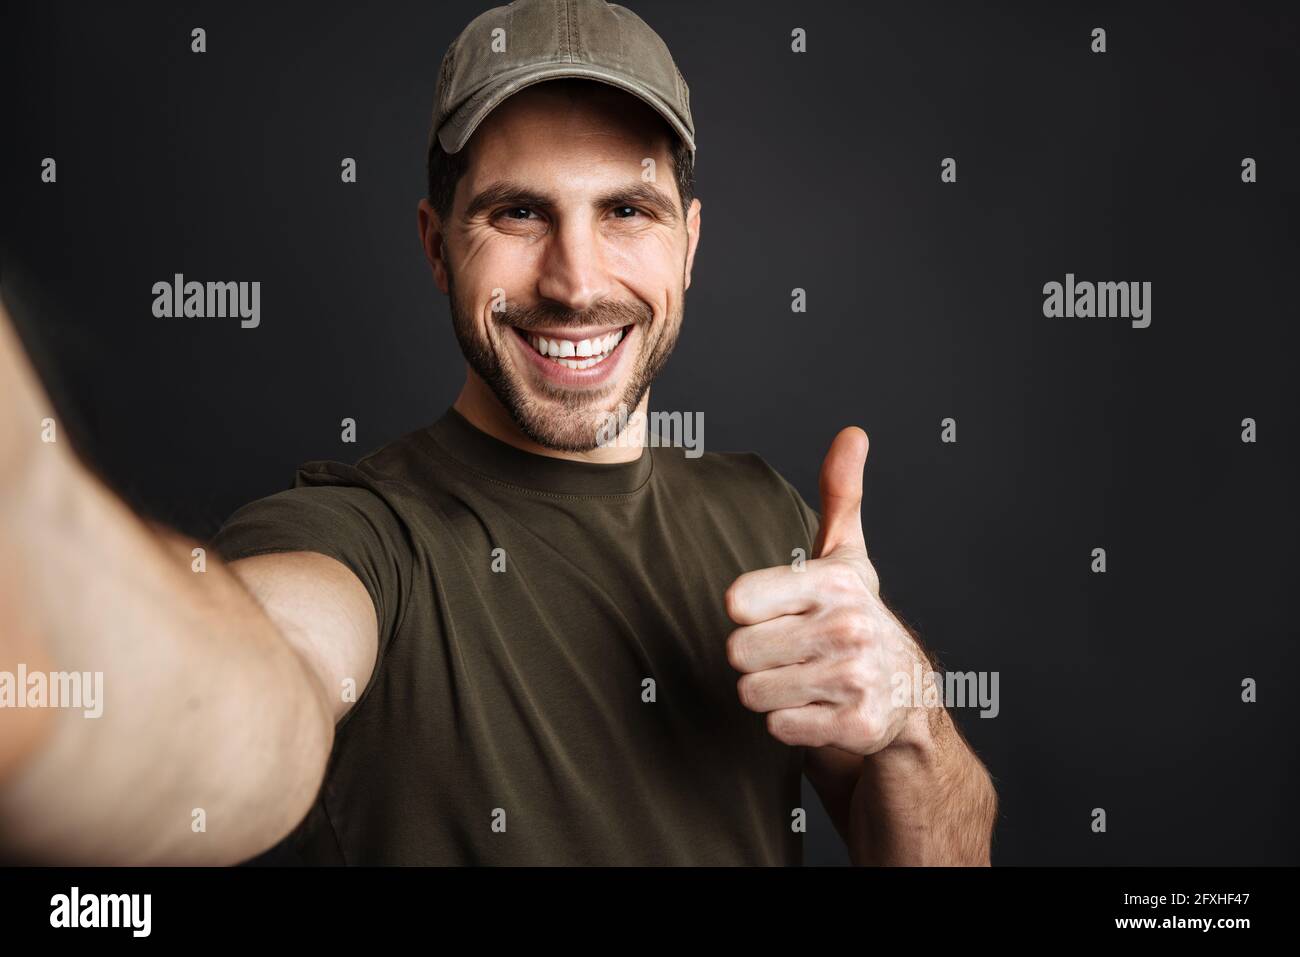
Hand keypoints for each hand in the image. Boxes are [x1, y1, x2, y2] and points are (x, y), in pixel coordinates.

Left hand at [724, 427, 927, 755]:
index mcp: (833, 582)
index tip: (779, 614)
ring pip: (753, 692)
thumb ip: (841, 494)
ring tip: (805, 680)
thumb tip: (853, 433)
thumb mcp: (847, 556)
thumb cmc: (856, 618)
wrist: (907, 694)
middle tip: (792, 653)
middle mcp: (848, 627)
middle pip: (738, 652)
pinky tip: (820, 708)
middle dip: (757, 659)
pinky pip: (778, 728)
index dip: (750, 613)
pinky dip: (791, 724)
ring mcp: (855, 679)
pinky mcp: (857, 726)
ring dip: (771, 693)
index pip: (737, 603)